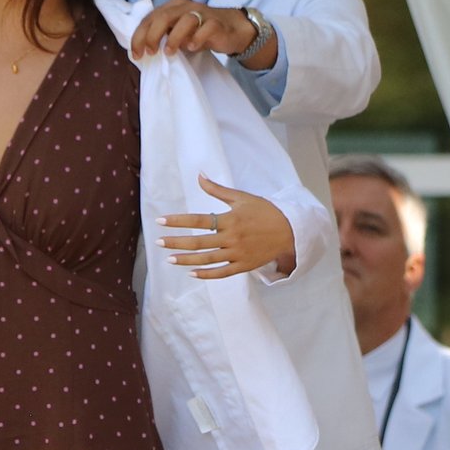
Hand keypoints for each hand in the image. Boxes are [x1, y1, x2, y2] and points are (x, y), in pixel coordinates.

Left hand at [129, 0, 271, 69]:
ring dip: (174, 38)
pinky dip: (197, 38)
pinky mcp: (217, 23)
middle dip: (152, 36)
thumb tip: (143, 50)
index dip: (140, 36)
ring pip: (185, 20)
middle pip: (164, 17)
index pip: (150, 18)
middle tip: (150, 53)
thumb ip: (163, 36)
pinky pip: (206, 28)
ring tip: (169, 53)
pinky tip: (192, 47)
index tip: (136, 55)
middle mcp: (186, 7)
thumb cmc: (200, 32)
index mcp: (172, 7)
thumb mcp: (178, 33)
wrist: (232, 29)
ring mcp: (203, 13)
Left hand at [161, 176, 296, 280]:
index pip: (198, 220)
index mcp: (230, 219)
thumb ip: (217, 190)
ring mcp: (237, 253)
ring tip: (169, 259)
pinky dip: (206, 274)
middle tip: (158, 242)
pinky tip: (191, 273)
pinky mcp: (243, 266)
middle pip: (198, 242)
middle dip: (176, 242)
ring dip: (186, 259)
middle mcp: (231, 237)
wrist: (290, 230)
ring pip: (206, 259)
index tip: (160, 221)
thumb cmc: (265, 211)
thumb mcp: (242, 197)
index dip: (178, 221)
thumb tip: (199, 175)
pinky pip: (221, 273)